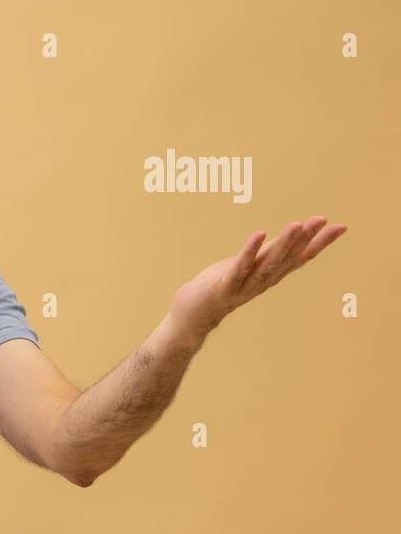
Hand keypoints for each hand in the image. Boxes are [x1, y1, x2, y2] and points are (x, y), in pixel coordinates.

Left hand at [169, 215, 347, 344]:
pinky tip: (259, 234)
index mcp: (270, 275)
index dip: (320, 243)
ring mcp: (244, 285)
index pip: (300, 257)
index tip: (341, 226)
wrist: (192, 314)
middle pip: (288, 258)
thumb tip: (293, 236)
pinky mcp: (224, 286)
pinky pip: (239, 266)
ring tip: (297, 224)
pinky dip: (250, 250)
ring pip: (269, 263)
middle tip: (323, 219)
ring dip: (284, 244)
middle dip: (306, 238)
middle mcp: (262, 281)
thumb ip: (269, 253)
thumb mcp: (249, 265)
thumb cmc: (221, 286)